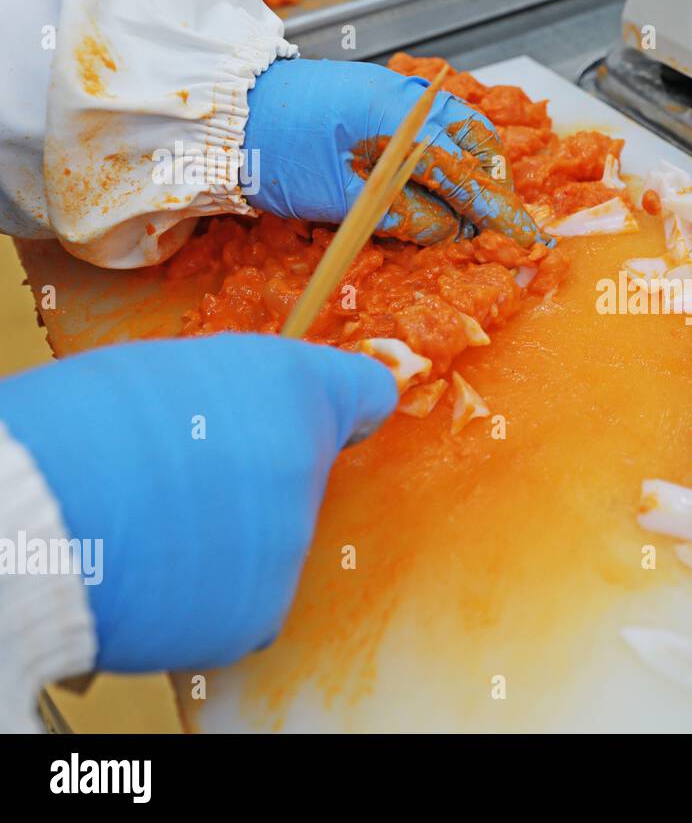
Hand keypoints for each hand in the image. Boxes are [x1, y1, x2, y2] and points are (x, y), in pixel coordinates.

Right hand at [0, 334, 395, 671]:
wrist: (33, 522)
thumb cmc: (76, 431)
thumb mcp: (162, 371)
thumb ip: (232, 395)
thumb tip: (247, 419)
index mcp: (290, 387)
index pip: (364, 393)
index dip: (342, 406)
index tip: (330, 420)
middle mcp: (308, 465)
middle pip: (297, 476)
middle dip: (250, 480)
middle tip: (178, 478)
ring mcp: (289, 544)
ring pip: (268, 541)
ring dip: (225, 539)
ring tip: (149, 527)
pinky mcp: (261, 612)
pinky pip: (241, 599)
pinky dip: (203, 592)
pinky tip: (151, 572)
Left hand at [243, 57, 548, 245]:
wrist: (227, 110)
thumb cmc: (274, 152)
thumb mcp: (340, 199)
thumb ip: (403, 215)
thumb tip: (449, 230)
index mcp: (400, 120)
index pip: (466, 172)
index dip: (498, 210)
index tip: (526, 237)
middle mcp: (408, 97)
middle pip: (476, 141)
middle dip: (491, 185)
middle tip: (494, 224)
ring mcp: (396, 91)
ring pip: (460, 129)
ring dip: (472, 168)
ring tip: (469, 209)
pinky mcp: (382, 95)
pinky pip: (436, 122)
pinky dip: (449, 152)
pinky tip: (439, 180)